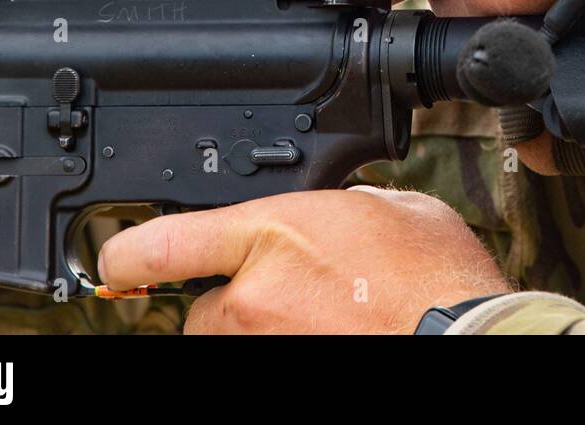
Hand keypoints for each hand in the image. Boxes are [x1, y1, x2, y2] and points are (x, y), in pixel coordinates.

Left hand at [97, 186, 511, 333]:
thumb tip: (328, 212)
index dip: (125, 253)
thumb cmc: (441, 280)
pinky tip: (331, 339)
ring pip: (231, 345)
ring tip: (322, 325)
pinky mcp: (279, 379)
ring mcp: (261, 348)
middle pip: (204, 308)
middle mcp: (253, 296)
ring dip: (260, 337)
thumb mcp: (392, 208)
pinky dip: (288, 351)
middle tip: (295, 300)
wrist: (466, 339)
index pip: (162, 244)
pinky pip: (259, 365)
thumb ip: (338, 206)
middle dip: (237, 305)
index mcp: (276, 231)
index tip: (117, 260)